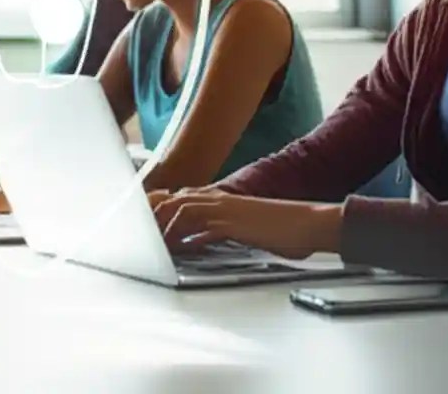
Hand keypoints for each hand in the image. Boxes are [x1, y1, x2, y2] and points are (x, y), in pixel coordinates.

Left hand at [152, 190, 342, 259]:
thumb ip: (220, 227)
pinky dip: (188, 240)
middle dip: (152, 216)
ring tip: (154, 245)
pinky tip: (180, 251)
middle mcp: (219, 200)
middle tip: (139, 235)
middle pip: (173, 200)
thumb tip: (199, 238)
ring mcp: (226, 212)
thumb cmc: (280, 226)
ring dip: (165, 228)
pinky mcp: (234, 226)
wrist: (308, 223)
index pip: (179, 196)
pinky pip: (203, 231)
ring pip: (182, 212)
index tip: (143, 222)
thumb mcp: (244, 223)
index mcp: (221, 198)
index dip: (158, 207)